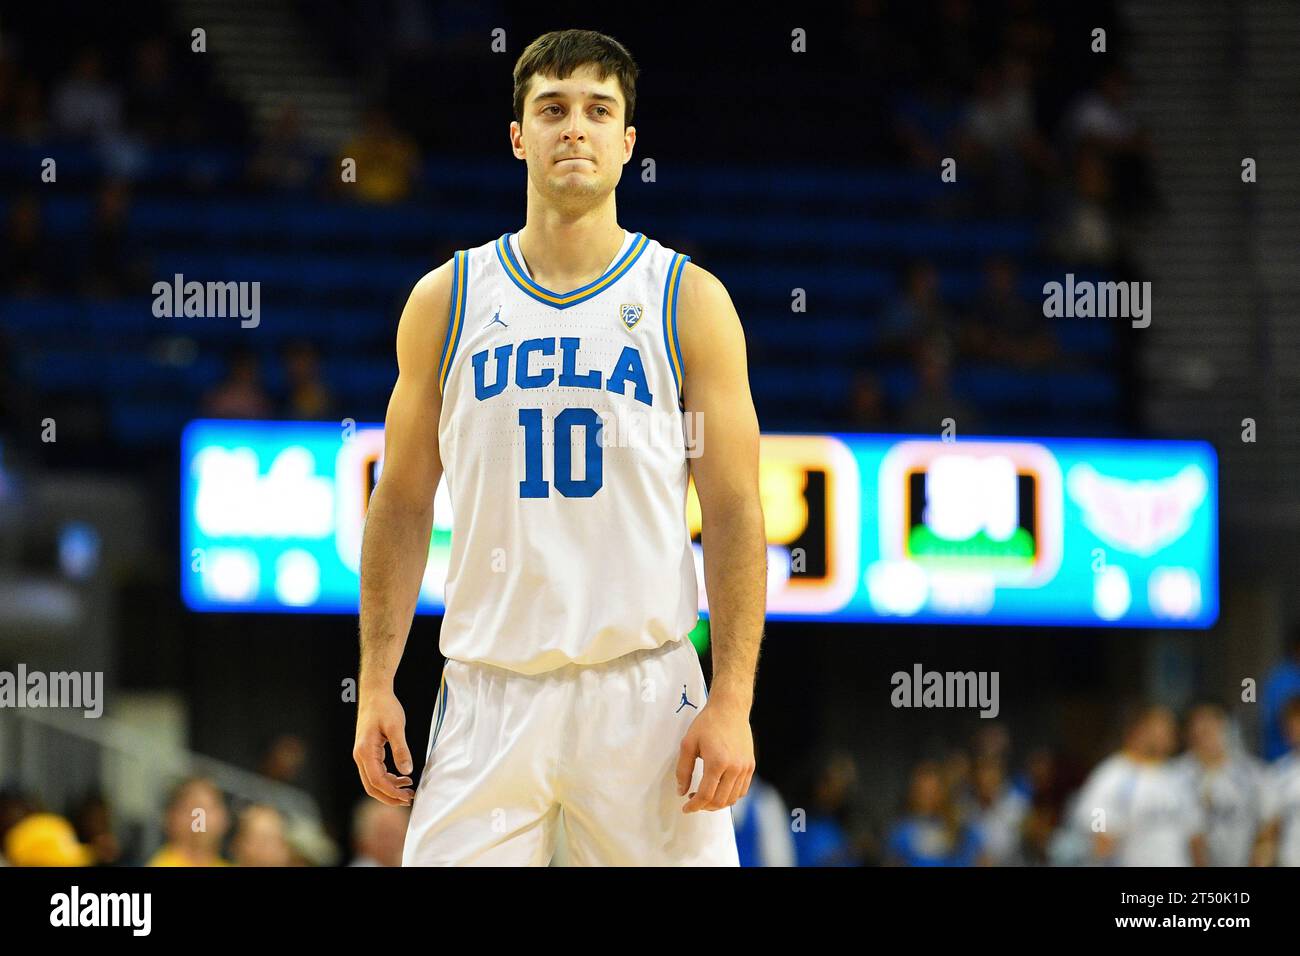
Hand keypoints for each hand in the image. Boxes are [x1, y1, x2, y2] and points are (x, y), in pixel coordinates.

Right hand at [353, 688, 413, 805]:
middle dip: (390, 796)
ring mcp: (362, 755)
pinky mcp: (367, 752)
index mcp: (365, 751)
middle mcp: (360, 756)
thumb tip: (407, 771)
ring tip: (409, 789)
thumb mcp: (396, 727)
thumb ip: (401, 749)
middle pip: (371, 787)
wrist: (374, 694)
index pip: (377, 781)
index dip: (392, 793)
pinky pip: (375, 772)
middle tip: (409, 798)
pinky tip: (403, 777)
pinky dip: (388, 778)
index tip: (408, 797)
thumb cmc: (385, 707)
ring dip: (390, 788)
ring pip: (373, 781)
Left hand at [675, 698, 754, 812]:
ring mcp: (745, 767)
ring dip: (717, 803)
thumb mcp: (688, 744)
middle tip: (693, 801)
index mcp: (717, 762)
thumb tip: (681, 791)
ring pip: (732, 798)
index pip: (706, 795)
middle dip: (704, 806)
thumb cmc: (708, 723)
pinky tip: (719, 790)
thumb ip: (683, 770)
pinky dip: (730, 796)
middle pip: (720, 801)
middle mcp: (734, 768)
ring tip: (705, 796)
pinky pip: (742, 790)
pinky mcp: (751, 765)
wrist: (730, 708)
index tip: (686, 808)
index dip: (694, 806)